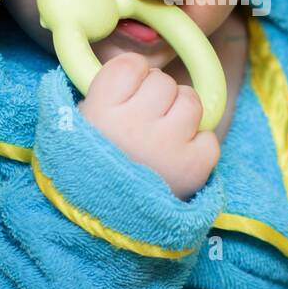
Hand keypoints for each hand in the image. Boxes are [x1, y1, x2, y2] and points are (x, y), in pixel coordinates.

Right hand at [77, 52, 220, 199]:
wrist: (101, 226)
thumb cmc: (91, 170)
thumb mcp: (79, 126)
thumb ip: (103, 92)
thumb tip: (137, 63)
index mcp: (99, 110)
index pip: (131, 66)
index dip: (132, 77)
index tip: (126, 95)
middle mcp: (133, 124)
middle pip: (162, 81)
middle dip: (156, 97)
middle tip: (142, 124)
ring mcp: (166, 145)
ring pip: (190, 101)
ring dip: (180, 115)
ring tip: (162, 139)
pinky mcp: (194, 167)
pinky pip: (208, 137)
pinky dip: (197, 147)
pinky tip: (176, 160)